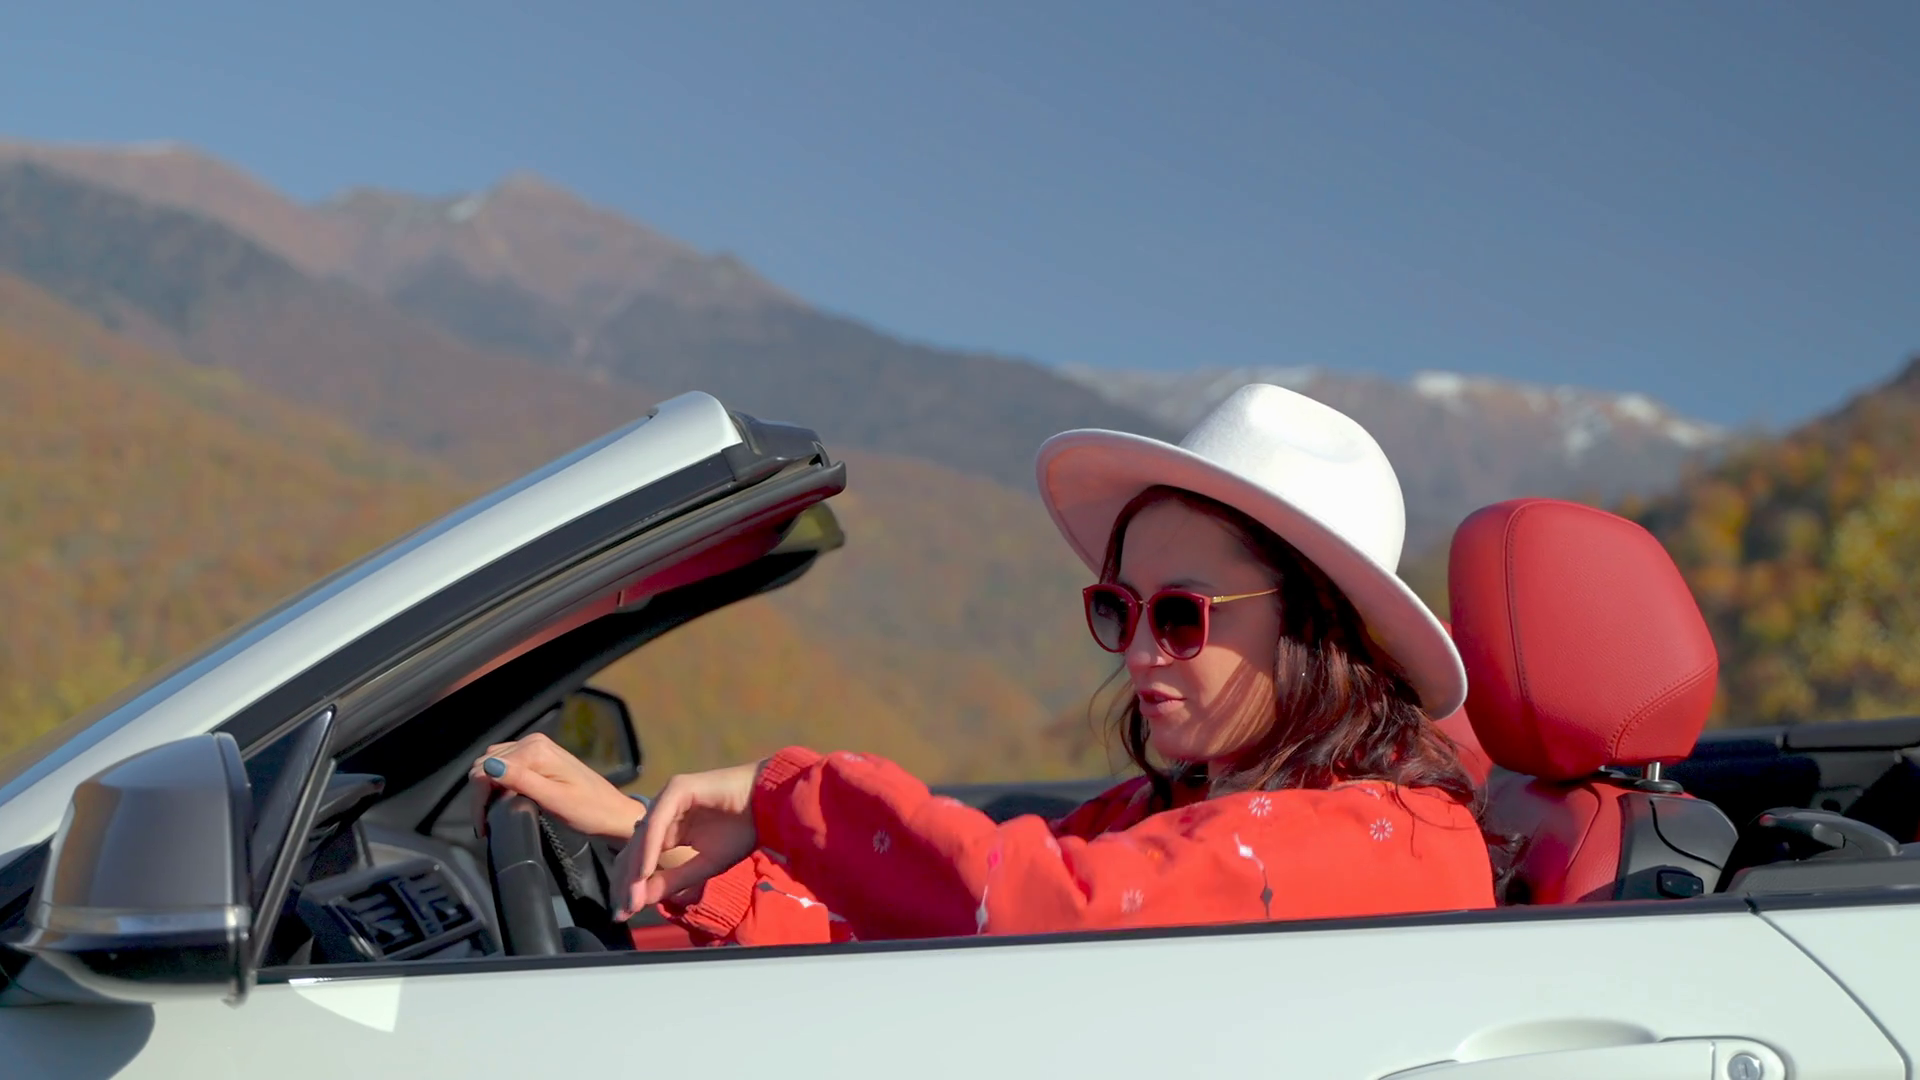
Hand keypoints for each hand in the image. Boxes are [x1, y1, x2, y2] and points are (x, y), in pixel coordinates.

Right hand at [467, 732, 646, 842]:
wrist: (613, 813)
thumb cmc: (588, 811)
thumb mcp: (553, 800)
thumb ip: (521, 781)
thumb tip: (488, 766)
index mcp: (535, 750)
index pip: (487, 768)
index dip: (479, 798)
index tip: (483, 826)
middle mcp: (532, 741)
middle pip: (486, 763)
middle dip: (480, 793)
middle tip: (485, 824)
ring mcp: (536, 747)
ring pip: (493, 763)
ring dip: (486, 788)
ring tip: (490, 815)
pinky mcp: (539, 756)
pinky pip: (507, 765)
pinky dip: (498, 782)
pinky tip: (502, 801)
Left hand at [612, 760, 764, 919]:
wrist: (770, 804)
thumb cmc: (743, 831)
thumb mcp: (704, 865)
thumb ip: (673, 879)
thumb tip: (641, 900)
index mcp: (670, 829)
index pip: (641, 858)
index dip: (632, 886)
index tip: (625, 914)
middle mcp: (664, 812)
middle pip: (635, 849)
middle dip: (627, 882)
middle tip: (622, 912)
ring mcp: (668, 799)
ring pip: (641, 838)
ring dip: (635, 871)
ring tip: (632, 899)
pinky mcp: (677, 790)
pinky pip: (657, 824)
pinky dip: (649, 850)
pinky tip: (645, 873)